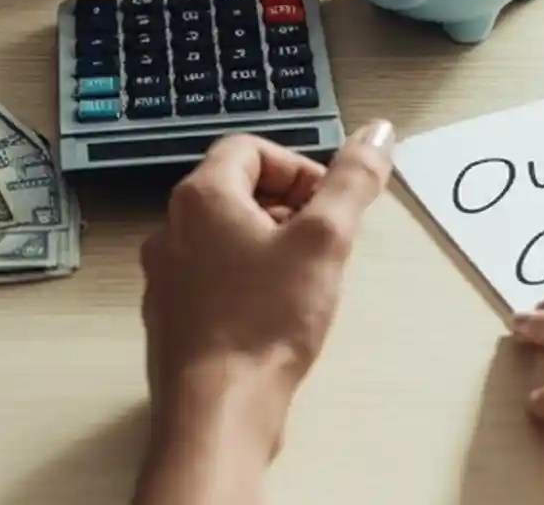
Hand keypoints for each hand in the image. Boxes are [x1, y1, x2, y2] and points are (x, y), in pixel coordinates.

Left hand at [134, 124, 393, 504]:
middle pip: (237, 191)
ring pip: (226, 237)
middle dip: (289, 206)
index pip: (250, 148)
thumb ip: (352, 181)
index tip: (328, 203)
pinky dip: (249, 281)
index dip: (298, 167)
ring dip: (270, 244)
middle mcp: (171, 230)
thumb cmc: (265, 322)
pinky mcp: (172, 317)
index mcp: (201, 198)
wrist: (218, 410)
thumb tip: (377, 132)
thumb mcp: (325, 241)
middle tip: (324, 241)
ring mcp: (165, 276)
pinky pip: (214, 279)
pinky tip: (277, 314)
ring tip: (306, 279)